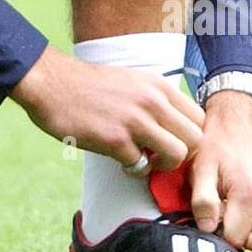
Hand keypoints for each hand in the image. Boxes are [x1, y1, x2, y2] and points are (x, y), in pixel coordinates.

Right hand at [9, 44, 204, 169]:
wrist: (51, 82)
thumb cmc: (89, 85)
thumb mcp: (132, 81)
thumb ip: (156, 100)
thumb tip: (174, 126)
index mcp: (158, 85)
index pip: (200, 118)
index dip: (190, 136)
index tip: (173, 142)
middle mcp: (152, 101)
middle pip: (196, 139)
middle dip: (182, 154)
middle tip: (161, 156)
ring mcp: (135, 120)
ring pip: (178, 155)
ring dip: (163, 165)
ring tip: (146, 161)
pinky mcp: (115, 140)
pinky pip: (142, 166)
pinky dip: (134, 170)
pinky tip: (121, 161)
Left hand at [191, 90, 251, 251]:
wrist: (240, 122)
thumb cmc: (216, 147)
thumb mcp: (201, 169)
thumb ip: (202, 201)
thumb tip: (208, 230)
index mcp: (250, 189)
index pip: (238, 238)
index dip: (221, 233)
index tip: (214, 216)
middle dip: (245, 240)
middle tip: (229, 219)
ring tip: (239, 214)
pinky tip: (250, 207)